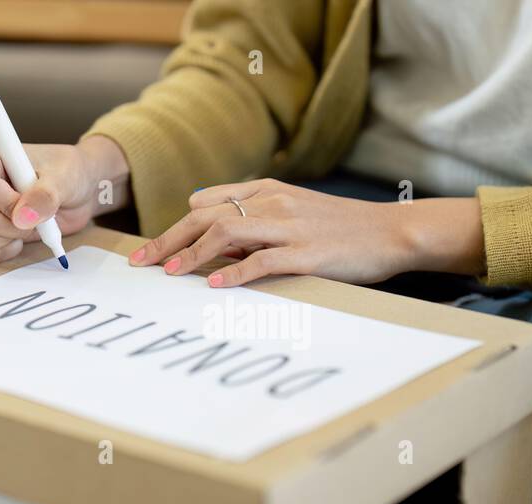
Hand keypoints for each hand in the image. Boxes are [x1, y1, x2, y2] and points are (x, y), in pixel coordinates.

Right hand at [0, 135, 128, 263]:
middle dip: (15, 224)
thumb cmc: (68, 172)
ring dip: (11, 238)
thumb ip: (44, 195)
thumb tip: (22, 217)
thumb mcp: (63, 179)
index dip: (7, 203)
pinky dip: (7, 250)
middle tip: (40, 215)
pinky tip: (22, 236)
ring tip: (32, 223)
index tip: (33, 206)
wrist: (78, 191)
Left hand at [129, 178, 485, 286]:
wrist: (391, 232)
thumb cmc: (341, 227)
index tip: (149, 251)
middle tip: (141, 263)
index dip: (173, 227)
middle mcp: (273, 203)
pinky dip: (233, 272)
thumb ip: (250, 211)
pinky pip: (261, 261)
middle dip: (168, 240)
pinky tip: (213, 284)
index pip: (206, 203)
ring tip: (169, 273)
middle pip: (206, 216)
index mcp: (268, 191)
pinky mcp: (307, 253)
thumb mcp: (292, 208)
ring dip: (192, 253)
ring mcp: (290, 227)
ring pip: (227, 232)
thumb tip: (203, 217)